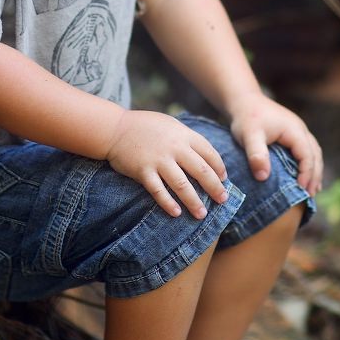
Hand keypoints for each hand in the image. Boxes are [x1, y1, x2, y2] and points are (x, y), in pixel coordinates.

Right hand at [105, 110, 228, 218]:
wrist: (115, 128)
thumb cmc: (145, 126)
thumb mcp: (171, 125)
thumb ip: (187, 138)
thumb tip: (206, 155)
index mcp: (184, 135)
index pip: (209, 152)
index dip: (219, 167)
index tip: (224, 179)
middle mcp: (174, 147)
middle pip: (201, 170)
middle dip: (214, 187)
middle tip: (222, 200)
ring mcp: (158, 160)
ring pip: (182, 184)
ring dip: (194, 201)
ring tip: (202, 214)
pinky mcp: (143, 171)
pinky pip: (158, 190)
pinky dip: (167, 203)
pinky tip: (176, 213)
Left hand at [228, 92, 323, 196]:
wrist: (244, 100)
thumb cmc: (246, 118)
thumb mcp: (249, 136)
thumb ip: (256, 155)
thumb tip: (263, 177)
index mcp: (294, 130)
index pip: (307, 155)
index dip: (306, 174)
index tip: (301, 190)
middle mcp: (301, 130)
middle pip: (315, 155)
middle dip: (314, 176)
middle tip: (310, 196)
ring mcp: (298, 131)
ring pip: (314, 153)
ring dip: (314, 171)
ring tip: (312, 190)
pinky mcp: (293, 133)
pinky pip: (307, 151)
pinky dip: (309, 164)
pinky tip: (305, 176)